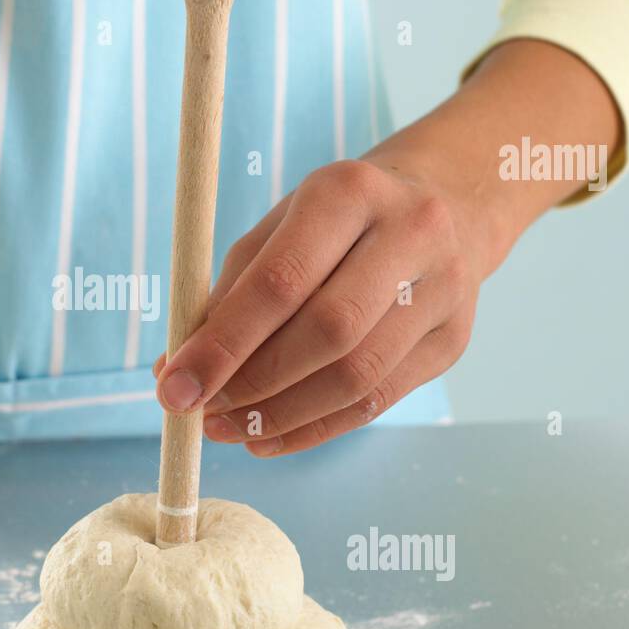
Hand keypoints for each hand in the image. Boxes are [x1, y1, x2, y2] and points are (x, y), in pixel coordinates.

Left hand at [153, 158, 484, 454]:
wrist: (447, 206)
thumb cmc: (335, 223)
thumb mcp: (278, 230)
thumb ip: (227, 294)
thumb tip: (176, 372)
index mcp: (349, 191)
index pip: (281, 280)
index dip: (223, 342)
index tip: (174, 385)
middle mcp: (409, 233)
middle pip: (327, 331)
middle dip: (252, 383)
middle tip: (201, 413)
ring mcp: (443, 289)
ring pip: (356, 377)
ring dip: (280, 416)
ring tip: (228, 430)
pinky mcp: (453, 340)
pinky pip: (377, 401)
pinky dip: (315, 428)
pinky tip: (269, 437)